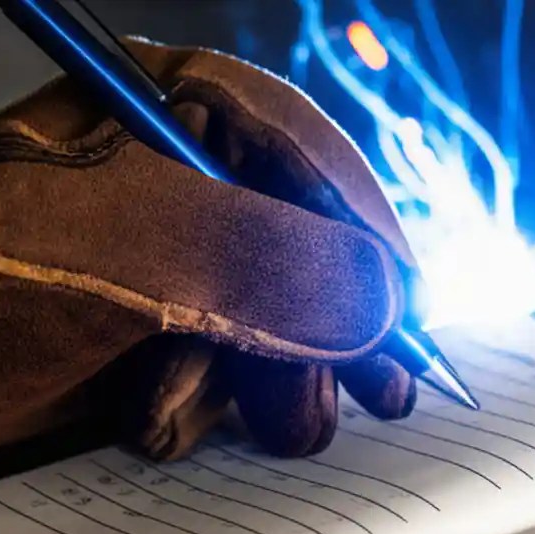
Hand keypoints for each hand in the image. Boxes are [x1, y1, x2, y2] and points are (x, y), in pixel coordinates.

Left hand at [0, 38, 418, 458]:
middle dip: (328, 332)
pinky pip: (223, 378)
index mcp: (166, 111)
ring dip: (250, 387)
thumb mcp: (121, 252)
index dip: (368, 233)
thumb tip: (384, 300)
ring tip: (182, 411)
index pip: (305, 154)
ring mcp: (159, 267)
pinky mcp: (142, 341)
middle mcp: (174, 184)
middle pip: (308, 249)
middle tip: (390, 395)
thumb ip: (267, 263)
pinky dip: (199, 415)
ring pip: (273, 328)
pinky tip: (146, 422)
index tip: (414, 311)